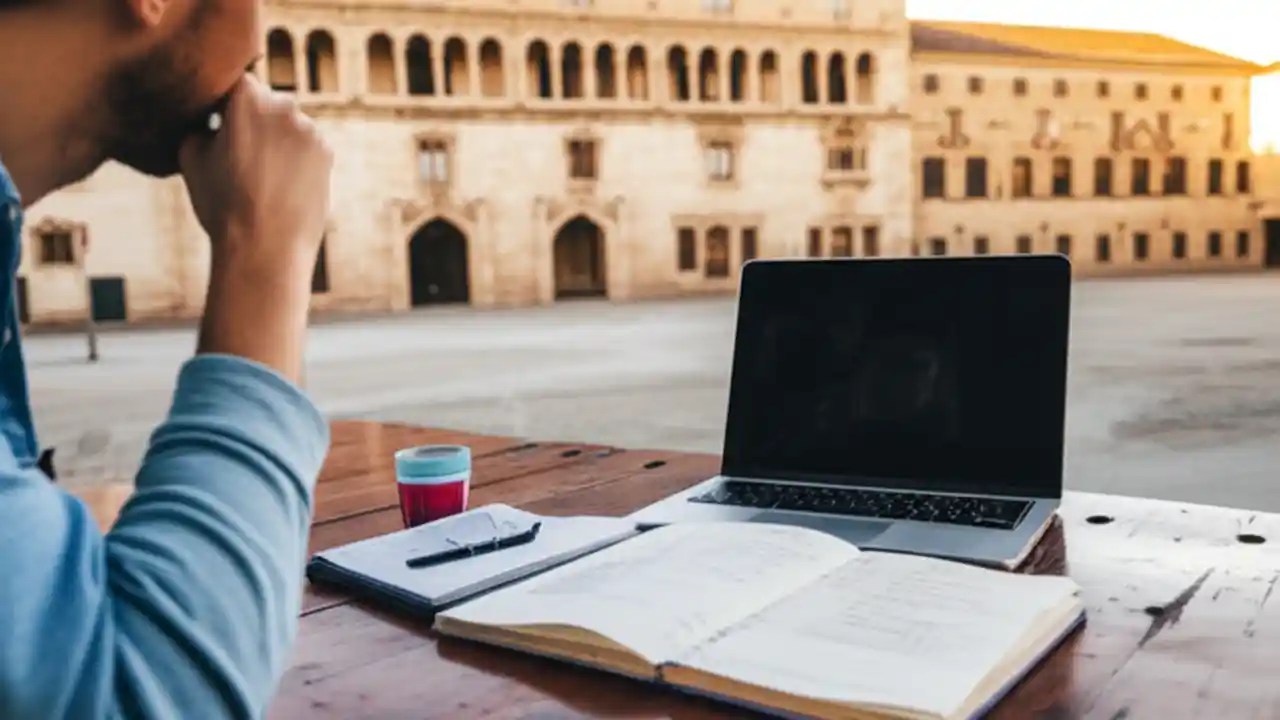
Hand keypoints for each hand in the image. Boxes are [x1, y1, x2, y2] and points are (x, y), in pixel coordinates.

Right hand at [180, 75, 333, 381]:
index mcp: (247, 97)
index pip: (232, 82)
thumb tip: (207, 119)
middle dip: (251, 120)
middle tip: (236, 153)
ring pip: (287, 124)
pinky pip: (305, 145)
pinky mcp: (327, 153)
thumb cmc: (223, 204)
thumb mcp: (191, 157)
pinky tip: (279, 184)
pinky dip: (294, 157)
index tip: (212, 121)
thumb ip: (199, 124)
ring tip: (259, 176)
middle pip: (264, 101)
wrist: (266, 249)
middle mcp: (284, 106)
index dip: (221, 101)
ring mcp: (310, 129)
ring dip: (275, 138)